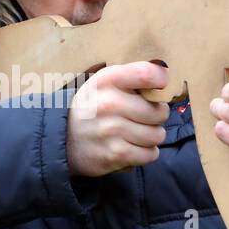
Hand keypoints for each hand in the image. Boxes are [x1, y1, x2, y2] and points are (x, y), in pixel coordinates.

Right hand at [66, 61, 168, 177]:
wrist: (62, 139)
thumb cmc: (92, 108)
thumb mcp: (103, 83)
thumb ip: (131, 77)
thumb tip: (166, 76)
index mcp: (107, 80)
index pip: (148, 74)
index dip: (161, 81)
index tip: (159, 87)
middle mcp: (109, 103)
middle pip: (160, 112)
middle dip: (157, 116)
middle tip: (143, 117)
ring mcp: (111, 130)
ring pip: (157, 135)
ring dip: (151, 136)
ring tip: (136, 133)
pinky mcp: (115, 154)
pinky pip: (150, 154)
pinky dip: (146, 153)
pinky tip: (133, 147)